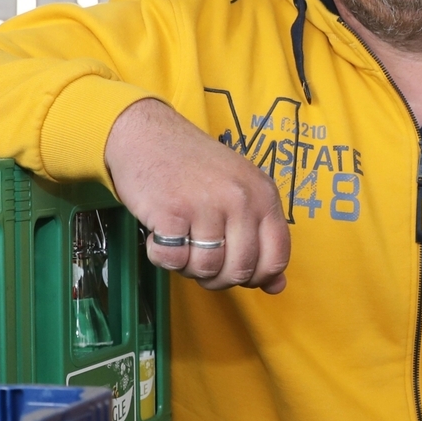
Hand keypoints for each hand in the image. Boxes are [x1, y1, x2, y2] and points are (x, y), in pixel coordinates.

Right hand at [104, 98, 290, 292]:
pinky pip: (173, 261)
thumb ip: (260, 237)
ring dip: (188, 266)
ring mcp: (207, 204)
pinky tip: (160, 236)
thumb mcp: (239, 191)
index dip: (257, 276)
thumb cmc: (191, 166)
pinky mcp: (171, 212)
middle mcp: (240, 198)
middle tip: (200, 257)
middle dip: (218, 277)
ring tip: (181, 242)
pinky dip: (162, 257)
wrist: (144, 133)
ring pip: (206, 269)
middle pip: (240, 270)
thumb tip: (277, 286)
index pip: (276, 256)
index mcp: (264, 194)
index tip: (238, 272)